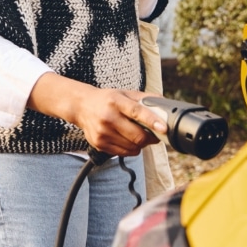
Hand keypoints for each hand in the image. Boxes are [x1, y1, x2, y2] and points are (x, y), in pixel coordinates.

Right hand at [28, 74, 163, 157]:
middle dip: (151, 138)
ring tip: (138, 134)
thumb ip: (144, 99)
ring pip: (133, 147)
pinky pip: (124, 153)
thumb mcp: (124, 93)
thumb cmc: (107, 100)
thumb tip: (164, 105)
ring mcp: (102, 133)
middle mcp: (108, 117)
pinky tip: (127, 139)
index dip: (152, 121)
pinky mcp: (99, 144)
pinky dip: (131, 149)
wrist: (82, 106)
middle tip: (155, 134)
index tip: (164, 128)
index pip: (136, 112)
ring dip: (141, 144)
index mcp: (116, 101)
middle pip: (137, 136)